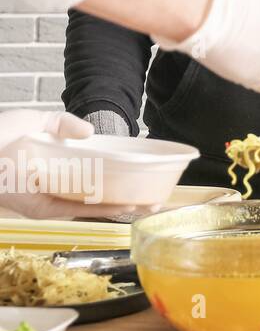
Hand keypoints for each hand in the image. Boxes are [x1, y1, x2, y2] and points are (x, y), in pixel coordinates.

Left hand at [0, 109, 158, 218]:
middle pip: (98, 191)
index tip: (142, 169)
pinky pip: (77, 210)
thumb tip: (90, 133)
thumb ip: (61, 122)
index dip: (118, 170)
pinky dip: (102, 209)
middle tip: (155, 195)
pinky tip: (125, 206)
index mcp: (52, 163)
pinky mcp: (42, 209)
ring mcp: (50, 197)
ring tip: (149, 203)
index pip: (91, 168)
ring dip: (123, 206)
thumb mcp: (33, 120)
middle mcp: (54, 182)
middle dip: (128, 195)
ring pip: (92, 204)